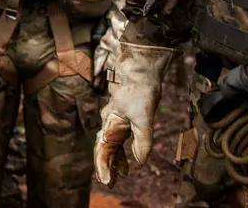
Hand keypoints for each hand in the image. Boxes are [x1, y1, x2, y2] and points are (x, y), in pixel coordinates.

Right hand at [93, 41, 175, 186]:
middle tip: (112, 182)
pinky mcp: (126, 113)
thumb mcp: (144, 117)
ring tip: (121, 174)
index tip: (107, 181)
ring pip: (113, 143)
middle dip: (108, 166)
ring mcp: (117, 117)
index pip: (103, 150)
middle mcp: (110, 121)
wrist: (141, 65)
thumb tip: (141, 162)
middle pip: (105, 148)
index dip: (104, 166)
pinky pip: (121, 136)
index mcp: (110, 123)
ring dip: (116, 159)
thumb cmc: (140, 89)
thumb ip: (142, 140)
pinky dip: (124, 149)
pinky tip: (130, 157)